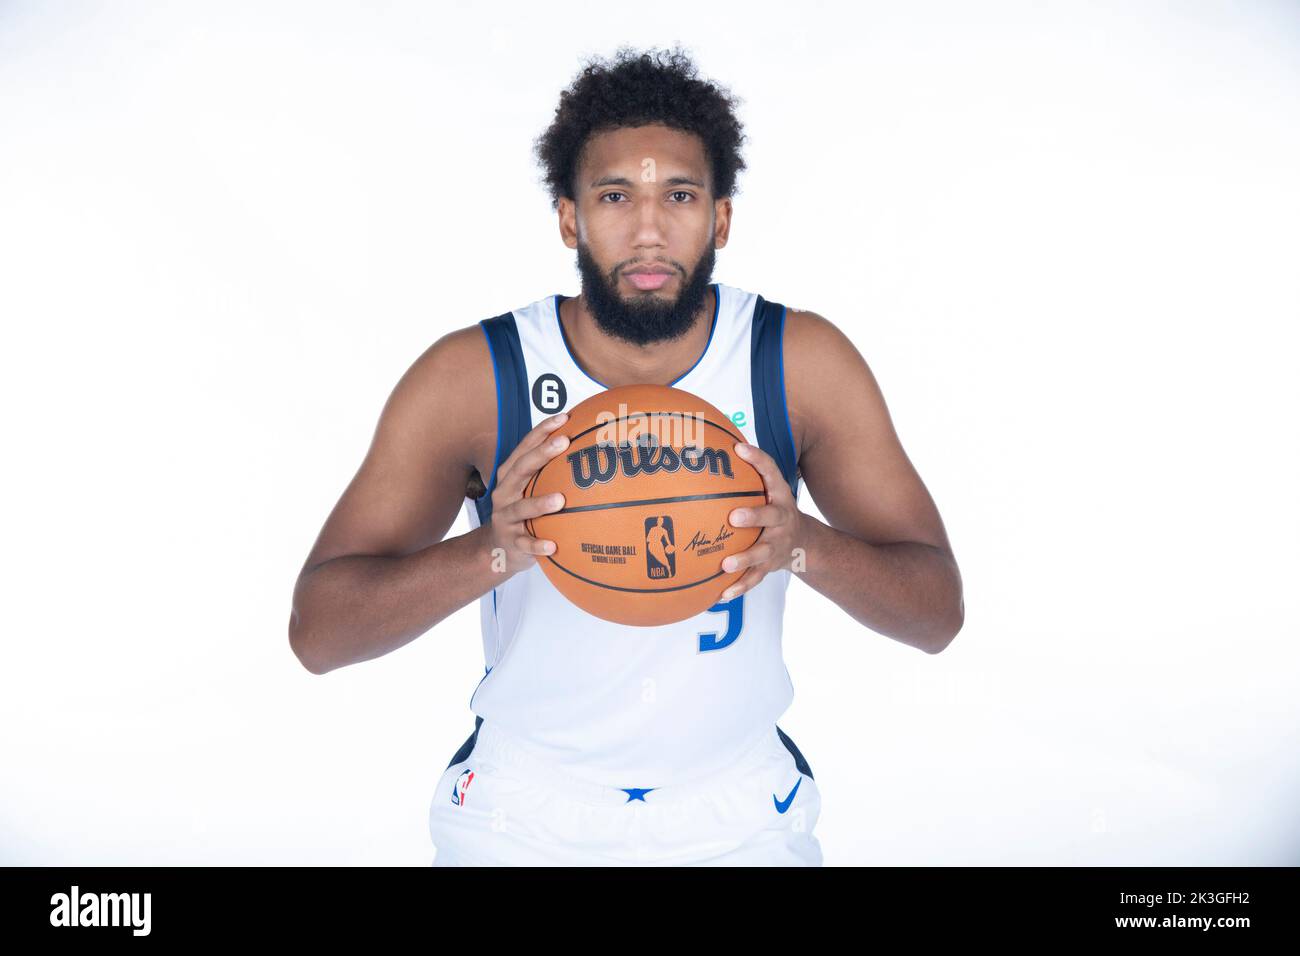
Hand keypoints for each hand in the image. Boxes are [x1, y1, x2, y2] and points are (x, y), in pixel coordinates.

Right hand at [484, 412, 570, 573]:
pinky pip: (524, 544)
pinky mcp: (511, 542)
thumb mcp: (529, 489)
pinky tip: (553, 545)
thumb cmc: (522, 511)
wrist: (497, 548)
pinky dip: (537, 545)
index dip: (542, 431)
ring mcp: (506, 518)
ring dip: (539, 503)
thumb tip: (586, 448)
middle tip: (563, 442)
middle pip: (521, 469)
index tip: (564, 417)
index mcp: (509, 476)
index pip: (524, 448)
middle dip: (541, 454)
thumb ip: (548, 471)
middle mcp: (504, 493)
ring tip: (560, 499)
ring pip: (521, 508)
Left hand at [719, 442, 801, 599]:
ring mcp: (777, 544)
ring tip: (725, 564)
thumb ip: (747, 471)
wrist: (804, 543)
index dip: (758, 459)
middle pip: (771, 516)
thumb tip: (711, 445)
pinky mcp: (770, 566)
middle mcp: (782, 519)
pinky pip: (754, 578)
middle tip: (733, 517)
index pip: (771, 472)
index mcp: (780, 495)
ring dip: (745, 559)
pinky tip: (720, 594)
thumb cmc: (773, 509)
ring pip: (762, 553)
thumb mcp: (769, 489)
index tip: (739, 449)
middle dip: (754, 516)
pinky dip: (739, 587)